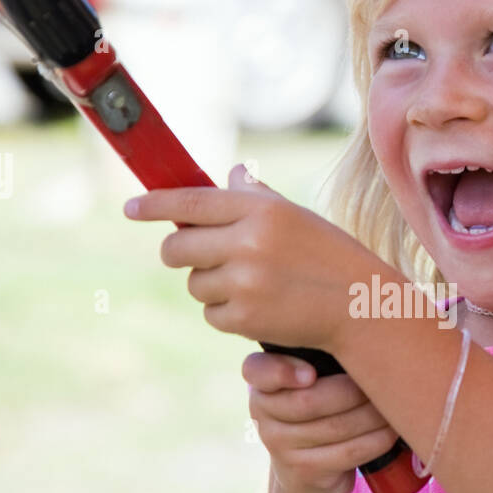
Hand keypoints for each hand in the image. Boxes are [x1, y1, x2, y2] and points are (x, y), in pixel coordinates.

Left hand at [124, 163, 376, 353]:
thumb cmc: (329, 256)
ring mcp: (244, 283)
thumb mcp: (296, 217)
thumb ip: (255, 198)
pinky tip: (260, 309)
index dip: (154, 205)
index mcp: (260, 210)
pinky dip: (227, 314)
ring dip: (212, 286)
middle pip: (177, 249)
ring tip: (251, 286)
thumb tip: (229, 174)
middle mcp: (248, 243)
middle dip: (181, 254)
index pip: (190, 202)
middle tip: (201, 257)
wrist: (361, 307)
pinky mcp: (244, 319)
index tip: (131, 208)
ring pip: (195, 284)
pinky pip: (211, 314)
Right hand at [245, 350, 398, 492]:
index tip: (311, 374)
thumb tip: (368, 334)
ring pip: (334, 428)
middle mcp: (262, 412)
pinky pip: (346, 453)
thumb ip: (322, 357)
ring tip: (395, 403)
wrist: (307, 469)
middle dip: (353, 393)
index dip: (282, 372)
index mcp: (262, 381)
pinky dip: (375, 440)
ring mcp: (279, 445)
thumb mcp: (309, 379)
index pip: (258, 371)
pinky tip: (391, 430)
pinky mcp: (303, 471)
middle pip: (310, 401)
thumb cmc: (318, 406)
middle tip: (384, 381)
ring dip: (372, 416)